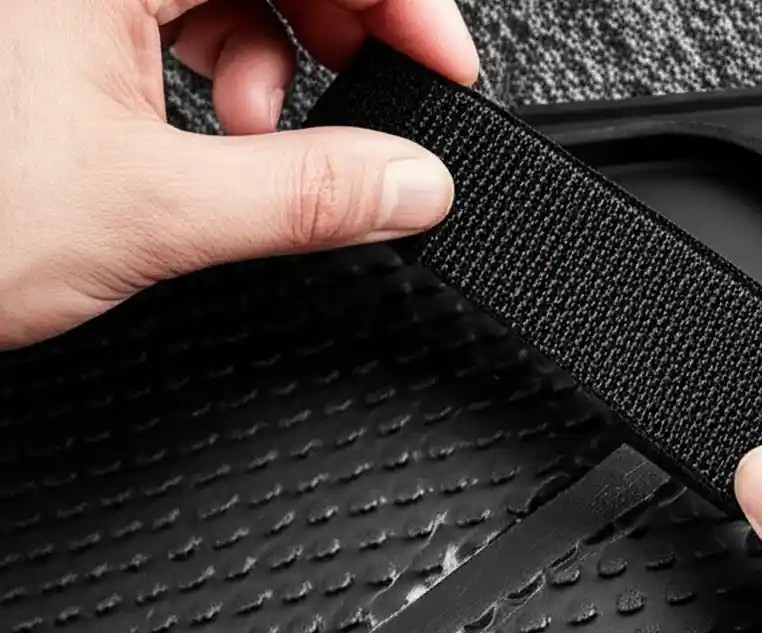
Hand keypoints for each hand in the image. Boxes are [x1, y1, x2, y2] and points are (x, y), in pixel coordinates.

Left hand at [0, 0, 477, 347]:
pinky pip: (164, 11)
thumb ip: (303, 197)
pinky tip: (210, 129)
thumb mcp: (144, 213)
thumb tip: (412, 184)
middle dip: (338, 28)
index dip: (399, 1)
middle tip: (380, 102)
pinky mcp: (49, 24)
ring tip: (261, 138)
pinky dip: (211, 69)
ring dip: (269, 57)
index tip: (442, 65)